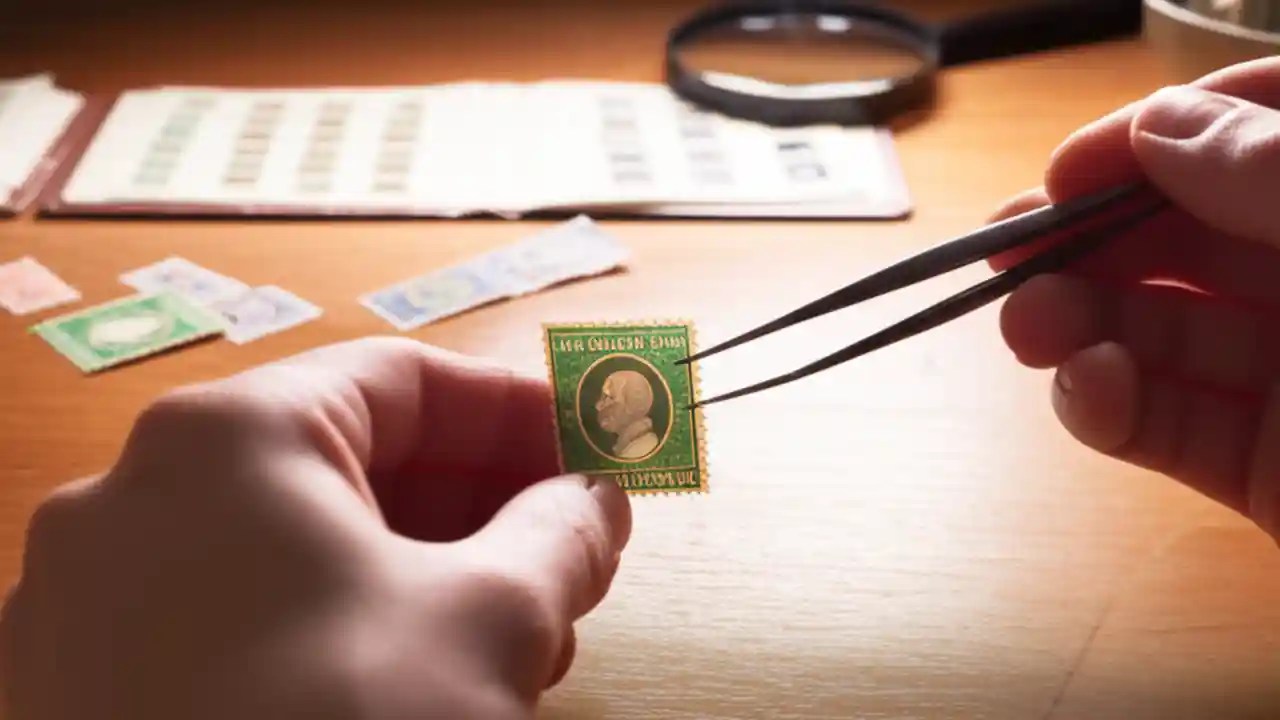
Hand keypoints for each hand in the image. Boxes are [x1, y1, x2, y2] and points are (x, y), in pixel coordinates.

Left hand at [0, 337, 631, 718]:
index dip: (518, 409)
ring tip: (520, 629)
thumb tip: (594, 500)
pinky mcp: (94, 684)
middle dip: (478, 502)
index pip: (403, 377)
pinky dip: (341, 622)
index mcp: (225, 440)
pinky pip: (242, 614)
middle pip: (348, 460)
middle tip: (568, 544)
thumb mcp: (491, 623)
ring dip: (422, 570)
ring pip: (296, 544)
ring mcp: (98, 599)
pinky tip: (421, 676)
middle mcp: (135, 497)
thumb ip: (560, 533)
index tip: (594, 449)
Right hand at [990, 57, 1279, 540]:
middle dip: (1092, 239)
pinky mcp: (1264, 472)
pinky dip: (1106, 408)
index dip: (1161, 135)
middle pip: (1189, 236)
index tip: (1075, 166)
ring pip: (1160, 332)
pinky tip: (1090, 393)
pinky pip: (1164, 425)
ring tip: (1030, 328)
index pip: (1261, 132)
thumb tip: (1164, 130)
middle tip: (1013, 249)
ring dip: (1078, 324)